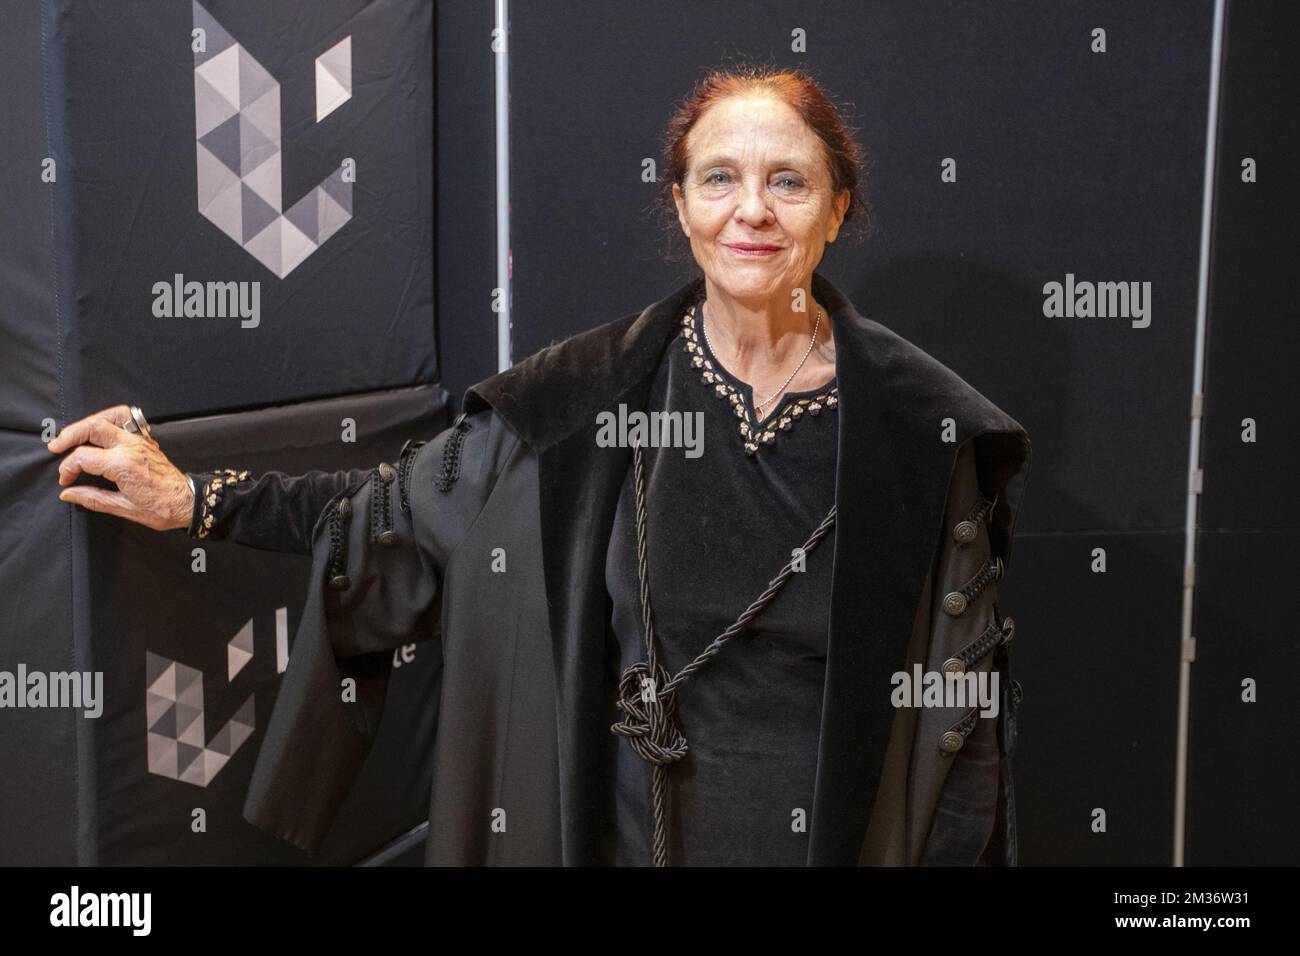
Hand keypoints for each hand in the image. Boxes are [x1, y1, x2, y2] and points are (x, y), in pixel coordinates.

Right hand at [47, 404, 193, 531]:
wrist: (188, 503)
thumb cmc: (162, 508)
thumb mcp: (123, 508)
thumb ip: (92, 498)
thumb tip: (68, 493)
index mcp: (123, 465)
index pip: (82, 457)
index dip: (67, 468)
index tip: (65, 480)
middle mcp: (131, 447)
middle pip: (93, 427)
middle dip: (69, 435)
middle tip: (56, 446)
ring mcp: (140, 441)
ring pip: (110, 416)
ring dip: (89, 422)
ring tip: (74, 433)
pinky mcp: (146, 441)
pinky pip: (127, 420)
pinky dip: (109, 419)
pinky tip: (100, 430)